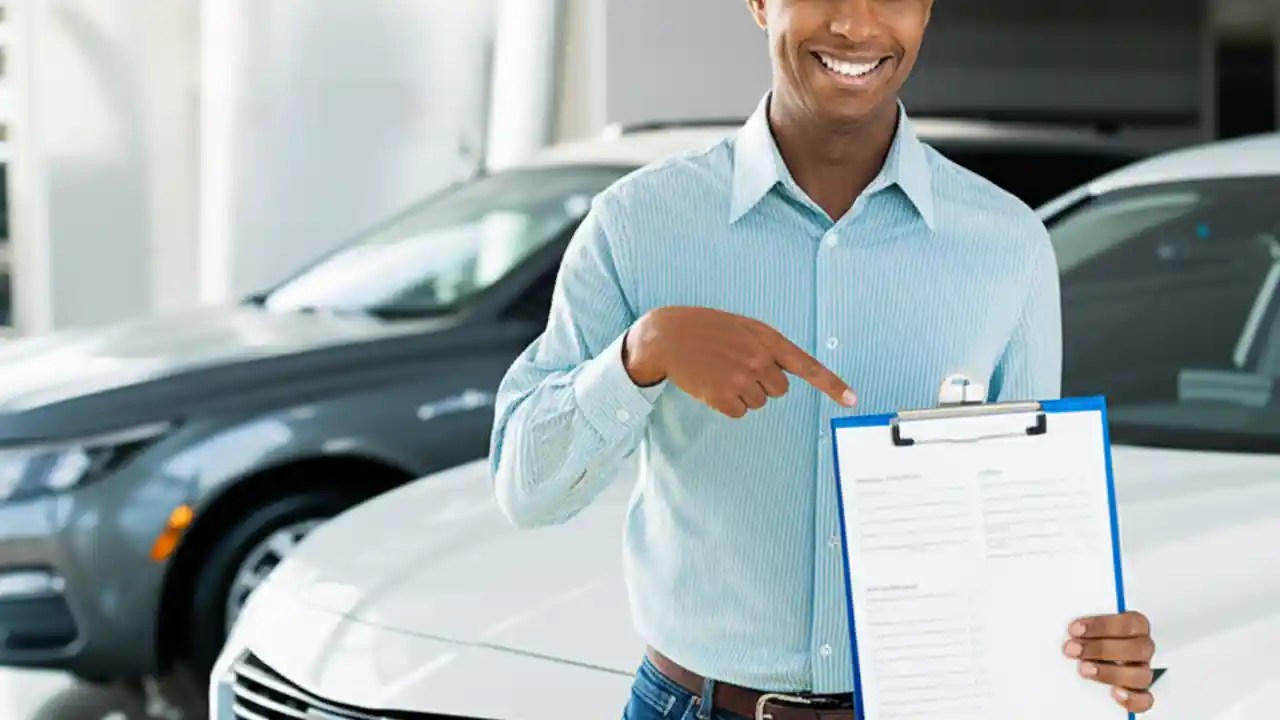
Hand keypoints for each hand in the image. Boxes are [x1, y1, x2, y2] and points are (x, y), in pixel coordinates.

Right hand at [624, 306, 856, 417]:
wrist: (667, 335)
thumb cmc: (706, 329)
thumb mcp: (742, 327)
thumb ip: (765, 347)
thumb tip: (780, 378)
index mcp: (767, 338)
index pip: (807, 365)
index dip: (832, 384)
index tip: (853, 400)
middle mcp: (759, 358)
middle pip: (779, 390)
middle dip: (761, 383)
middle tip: (735, 367)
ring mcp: (741, 378)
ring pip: (758, 402)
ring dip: (741, 393)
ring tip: (719, 372)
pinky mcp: (722, 395)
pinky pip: (739, 412)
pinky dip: (726, 404)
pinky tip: (711, 385)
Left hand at [1064, 611, 1155, 712]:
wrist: (1090, 653)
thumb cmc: (1089, 635)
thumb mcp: (1088, 625)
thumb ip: (1085, 626)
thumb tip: (1070, 628)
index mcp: (1136, 626)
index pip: (1130, 624)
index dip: (1102, 626)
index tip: (1074, 629)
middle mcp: (1143, 648)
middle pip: (1138, 649)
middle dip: (1102, 649)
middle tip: (1073, 649)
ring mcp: (1142, 671)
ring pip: (1141, 675)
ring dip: (1111, 673)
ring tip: (1084, 669)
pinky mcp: (1139, 693)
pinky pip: (1144, 700)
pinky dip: (1131, 698)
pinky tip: (1113, 692)